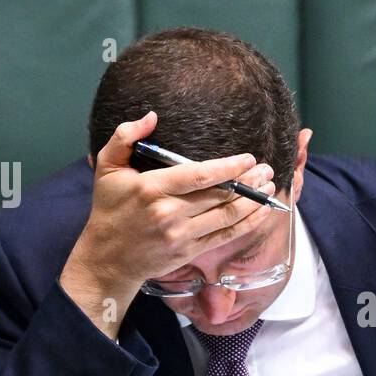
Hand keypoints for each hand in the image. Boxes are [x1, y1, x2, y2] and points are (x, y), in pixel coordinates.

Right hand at [60, 111, 276, 337]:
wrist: (108, 259)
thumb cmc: (109, 209)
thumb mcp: (106, 167)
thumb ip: (125, 136)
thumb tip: (152, 116)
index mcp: (151, 188)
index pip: (199, 175)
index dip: (229, 167)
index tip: (248, 158)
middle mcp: (169, 213)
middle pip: (219, 195)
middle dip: (248, 181)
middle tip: (267, 169)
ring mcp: (182, 235)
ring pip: (227, 216)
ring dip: (253, 201)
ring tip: (269, 186)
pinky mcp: (189, 252)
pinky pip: (225, 237)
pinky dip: (247, 224)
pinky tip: (262, 212)